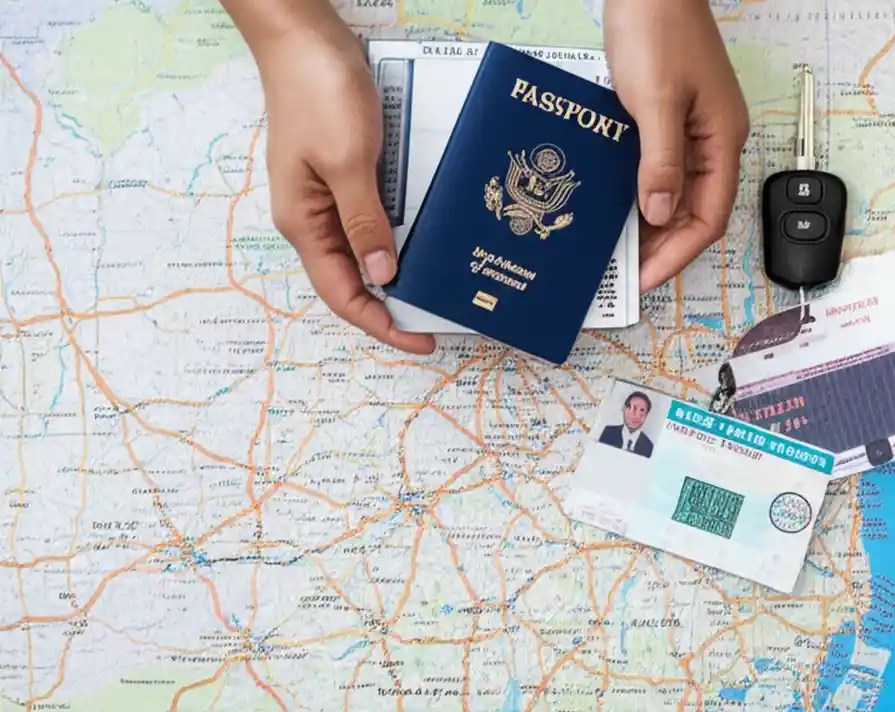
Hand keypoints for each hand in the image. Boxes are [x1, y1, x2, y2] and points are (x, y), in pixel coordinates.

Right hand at [233, 5, 434, 354]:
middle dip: (394, 304)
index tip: (420, 339)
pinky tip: (427, 237)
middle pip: (354, 278)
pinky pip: (373, 217)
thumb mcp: (348, 162)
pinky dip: (399, 233)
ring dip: (400, 269)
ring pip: (366, 249)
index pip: (342, 294)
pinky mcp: (345, 173)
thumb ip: (365, 222)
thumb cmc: (317, 92)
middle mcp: (313, 217)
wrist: (304, 36)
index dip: (381, 324)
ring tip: (439, 285)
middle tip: (440, 318)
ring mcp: (328, 195)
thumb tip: (383, 277)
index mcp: (304, 223)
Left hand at [604, 0, 748, 292]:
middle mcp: (712, 140)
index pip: (709, 218)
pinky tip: (612, 205)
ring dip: (647, 222)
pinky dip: (637, 190)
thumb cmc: (659, 28)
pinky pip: (656, 167)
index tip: (645, 278)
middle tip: (624, 274)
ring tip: (615, 249)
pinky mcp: (666, 116)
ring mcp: (690, 128)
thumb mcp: (655, 101)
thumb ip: (660, 162)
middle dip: (661, 246)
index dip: (677, 254)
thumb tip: (659, 214)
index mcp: (722, 140)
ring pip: (673, 193)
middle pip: (693, 211)